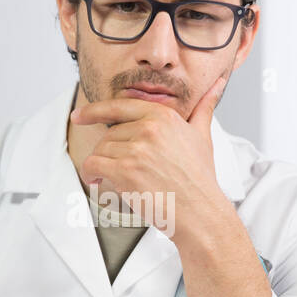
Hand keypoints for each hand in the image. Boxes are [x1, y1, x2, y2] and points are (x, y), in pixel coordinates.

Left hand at [70, 72, 229, 241]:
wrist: (201, 211)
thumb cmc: (201, 178)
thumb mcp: (203, 136)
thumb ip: (204, 108)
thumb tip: (217, 85)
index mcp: (163, 116)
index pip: (119, 106)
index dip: (94, 110)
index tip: (78, 115)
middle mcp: (149, 129)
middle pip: (109, 134)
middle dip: (108, 152)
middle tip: (117, 169)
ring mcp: (137, 150)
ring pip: (100, 150)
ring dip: (100, 166)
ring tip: (108, 179)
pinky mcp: (126, 172)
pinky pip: (93, 166)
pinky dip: (90, 175)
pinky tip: (97, 182)